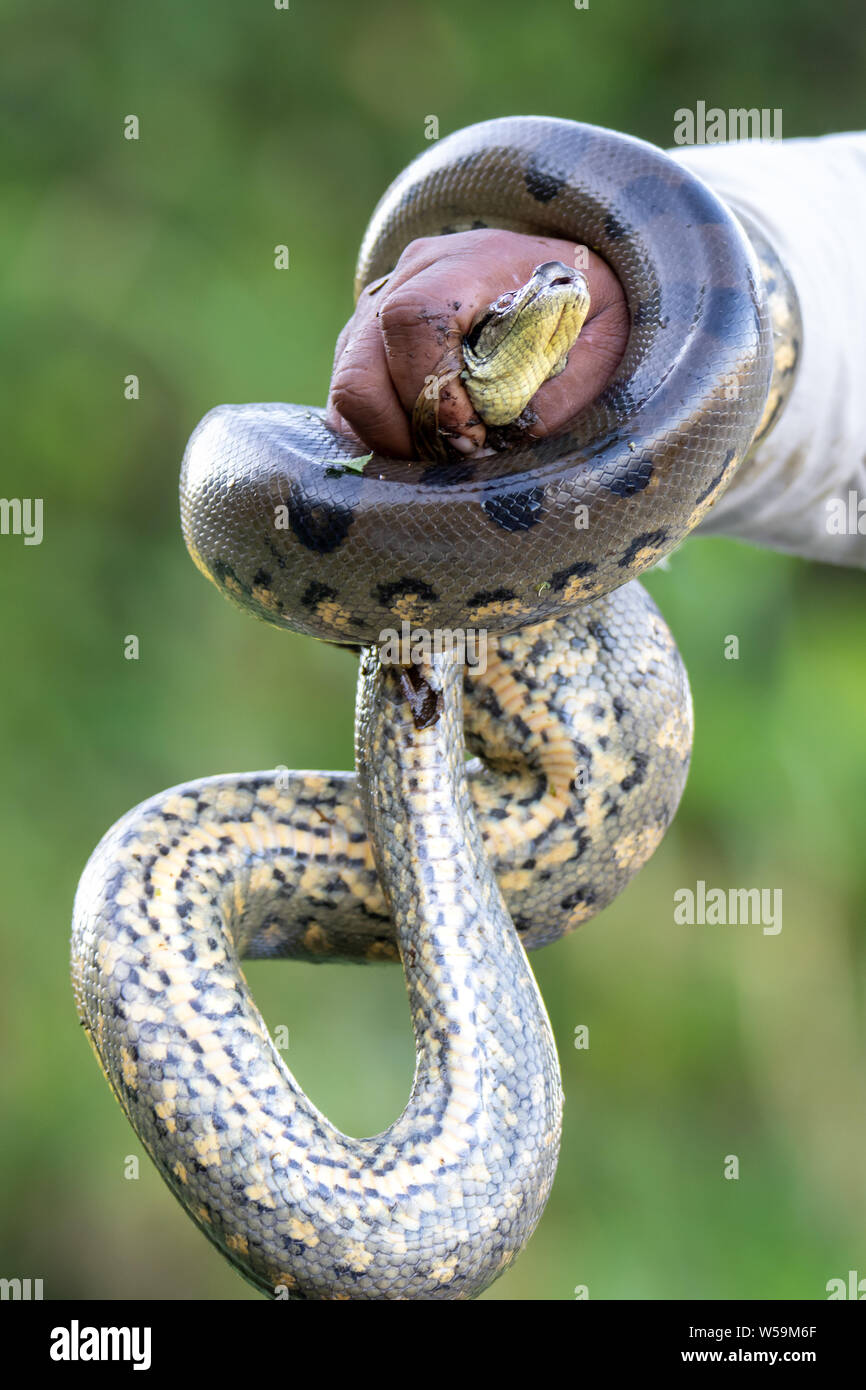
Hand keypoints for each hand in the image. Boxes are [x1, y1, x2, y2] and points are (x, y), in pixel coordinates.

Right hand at [325, 229, 628, 457]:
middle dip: (403, 436)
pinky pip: (347, 405)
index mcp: (471, 261)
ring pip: (347, 395)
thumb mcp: (603, 340)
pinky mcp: (364, 344)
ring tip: (448, 455)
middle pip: (359, 370)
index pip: (415, 319)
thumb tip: (502, 442)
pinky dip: (380, 440)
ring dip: (391, 444)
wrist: (565, 269)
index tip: (475, 435)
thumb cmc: (588, 308)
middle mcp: (408, 277)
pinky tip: (429, 447)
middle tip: (457, 460)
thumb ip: (563, 389)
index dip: (434, 392)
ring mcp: (376, 310)